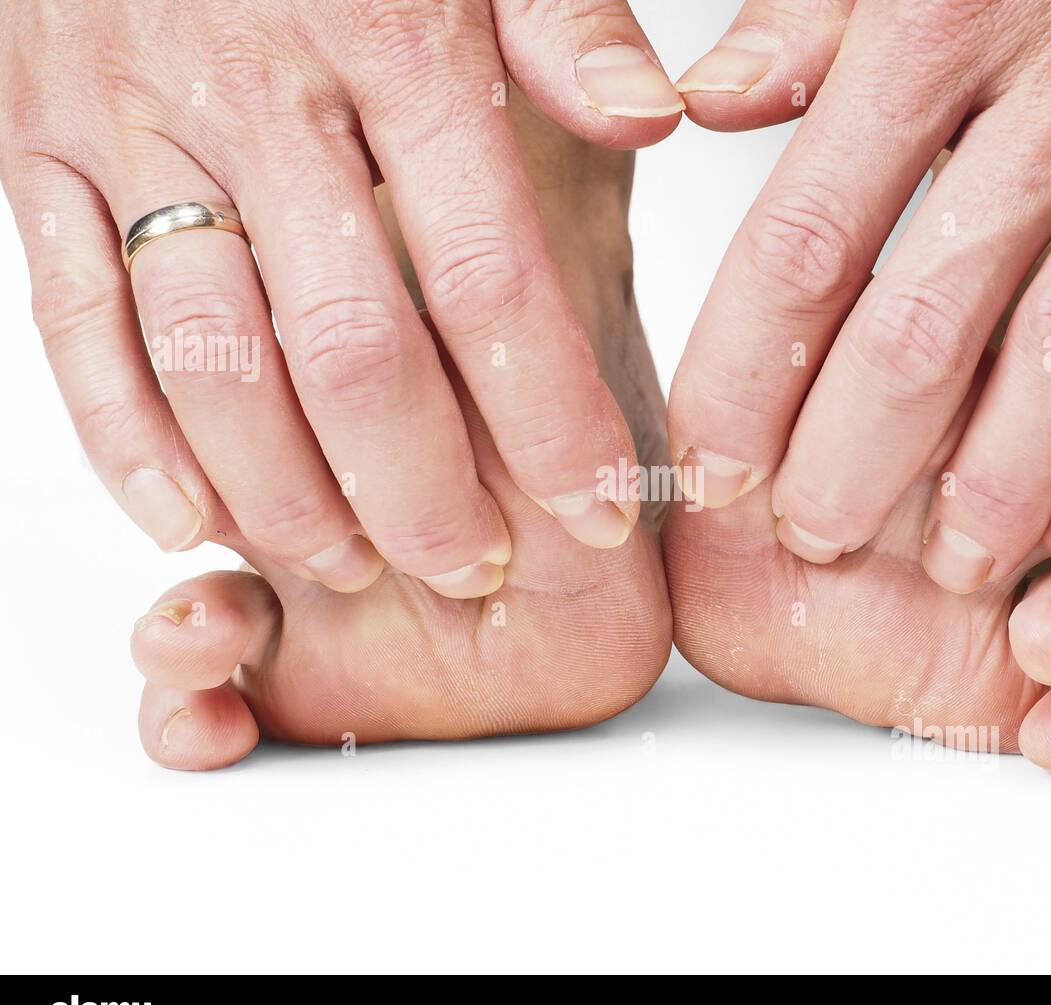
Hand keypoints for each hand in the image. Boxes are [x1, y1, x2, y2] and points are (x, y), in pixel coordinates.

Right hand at [0, 0, 681, 596]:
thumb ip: (562, 25)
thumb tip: (654, 120)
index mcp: (392, 39)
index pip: (491, 275)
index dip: (550, 415)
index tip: (599, 510)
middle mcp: (255, 92)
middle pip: (350, 348)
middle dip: (424, 488)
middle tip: (480, 571)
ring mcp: (127, 124)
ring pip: (209, 356)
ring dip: (286, 489)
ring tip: (356, 565)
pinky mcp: (31, 150)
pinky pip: (69, 319)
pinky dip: (122, 438)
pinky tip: (189, 522)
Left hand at [669, 0, 1050, 591]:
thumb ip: (812, 24)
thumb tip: (706, 100)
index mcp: (943, 14)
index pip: (811, 236)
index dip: (750, 369)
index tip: (717, 464)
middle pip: (933, 315)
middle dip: (859, 453)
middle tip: (815, 537)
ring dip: (1006, 475)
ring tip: (954, 564)